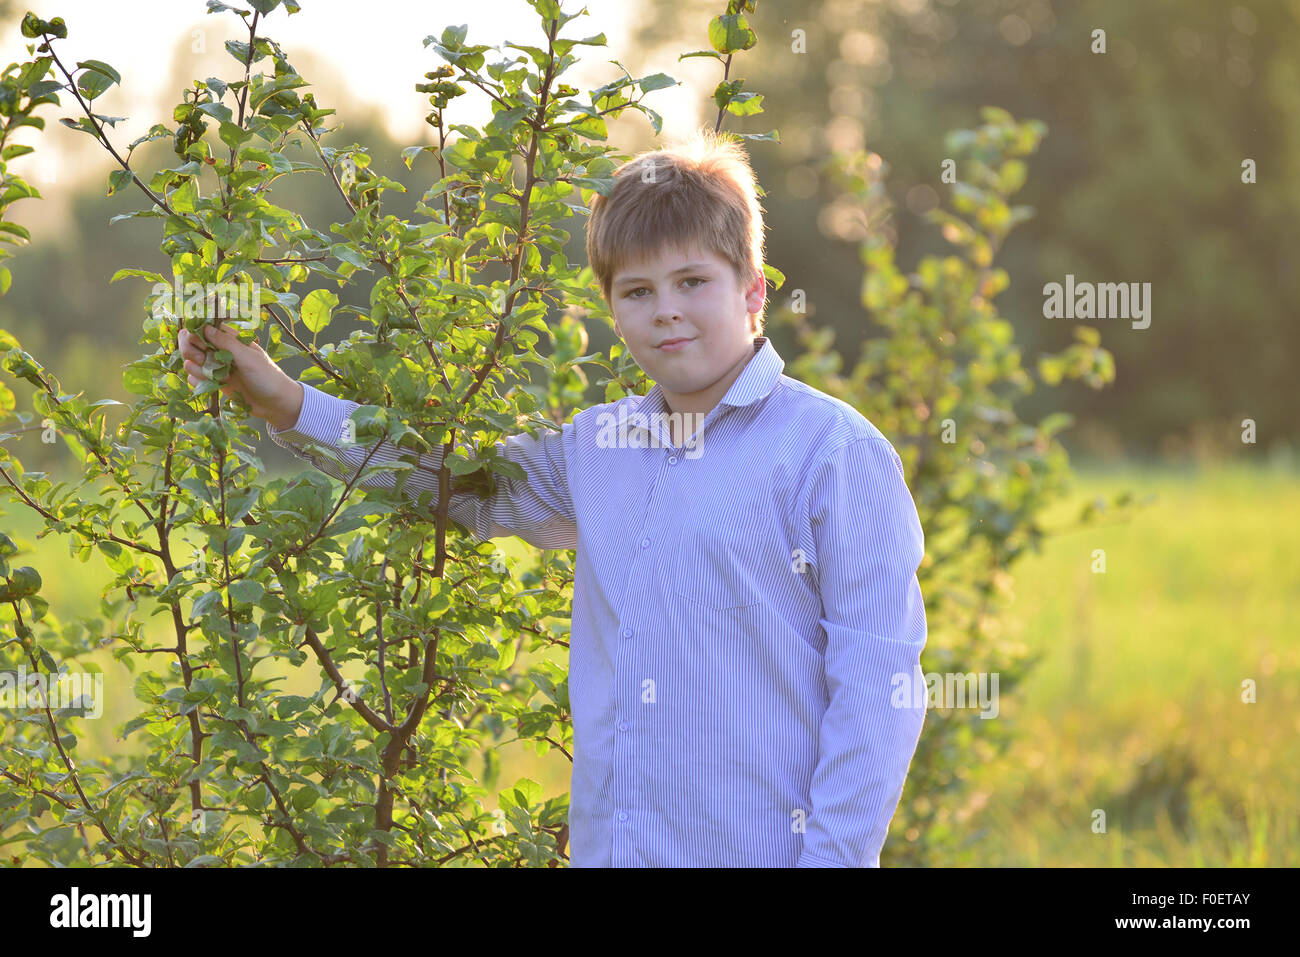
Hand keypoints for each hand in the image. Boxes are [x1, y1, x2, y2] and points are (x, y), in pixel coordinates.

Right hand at [176, 322, 303, 429]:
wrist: (274, 404)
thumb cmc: (267, 377)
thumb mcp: (248, 358)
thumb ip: (226, 343)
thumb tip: (205, 327)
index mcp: (231, 338)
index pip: (204, 327)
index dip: (195, 332)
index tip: (199, 342)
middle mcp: (220, 350)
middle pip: (191, 342)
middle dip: (191, 350)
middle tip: (201, 359)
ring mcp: (216, 366)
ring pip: (190, 361)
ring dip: (196, 368)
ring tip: (215, 377)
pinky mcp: (214, 381)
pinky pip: (194, 378)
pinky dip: (198, 381)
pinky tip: (214, 385)